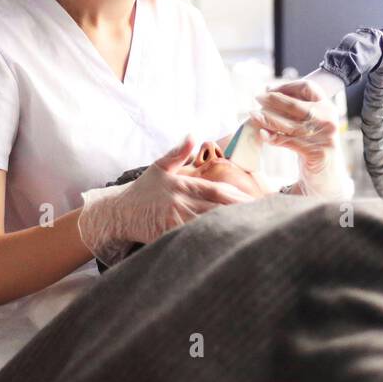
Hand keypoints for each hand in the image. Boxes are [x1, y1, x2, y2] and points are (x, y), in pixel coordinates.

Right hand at [77, 134, 254, 265]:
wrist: (118, 213)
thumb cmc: (143, 190)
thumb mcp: (159, 167)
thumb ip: (177, 153)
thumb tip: (192, 136)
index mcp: (183, 185)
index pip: (217, 191)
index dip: (238, 197)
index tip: (256, 200)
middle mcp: (180, 202)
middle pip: (217, 209)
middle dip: (240, 214)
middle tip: (263, 217)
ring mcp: (174, 220)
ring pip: (207, 225)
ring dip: (228, 228)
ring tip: (250, 232)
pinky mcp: (167, 235)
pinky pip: (192, 239)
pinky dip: (208, 241)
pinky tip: (224, 245)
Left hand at [247, 79, 352, 199]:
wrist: (328, 179)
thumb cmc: (314, 148)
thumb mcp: (311, 125)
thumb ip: (296, 110)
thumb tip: (268, 92)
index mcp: (328, 107)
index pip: (308, 87)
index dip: (287, 86)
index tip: (269, 89)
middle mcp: (328, 120)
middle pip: (296, 104)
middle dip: (273, 99)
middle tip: (257, 98)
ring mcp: (325, 137)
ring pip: (290, 124)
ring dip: (268, 118)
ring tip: (253, 115)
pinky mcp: (317, 153)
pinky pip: (289, 142)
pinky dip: (273, 137)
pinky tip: (262, 134)